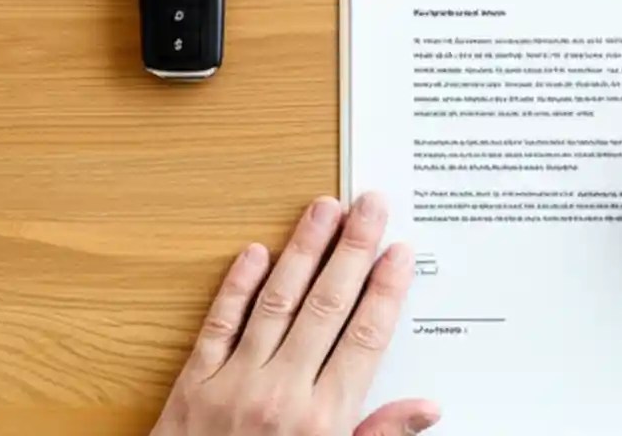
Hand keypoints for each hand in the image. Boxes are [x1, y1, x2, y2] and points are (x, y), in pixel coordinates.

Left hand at [151, 194, 438, 435]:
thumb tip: (427, 408)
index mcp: (323, 420)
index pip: (365, 337)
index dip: (385, 289)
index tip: (400, 251)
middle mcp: (281, 393)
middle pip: (328, 306)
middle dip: (353, 250)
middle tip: (369, 206)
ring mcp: (234, 383)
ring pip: (278, 302)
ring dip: (303, 250)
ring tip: (322, 210)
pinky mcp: (194, 384)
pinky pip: (220, 324)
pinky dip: (237, 287)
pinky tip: (255, 253)